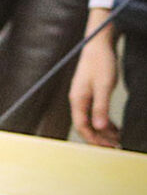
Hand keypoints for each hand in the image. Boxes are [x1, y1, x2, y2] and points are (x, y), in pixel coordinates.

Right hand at [69, 10, 119, 146]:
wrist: (98, 44)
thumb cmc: (100, 63)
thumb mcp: (103, 86)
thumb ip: (101, 107)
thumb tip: (100, 127)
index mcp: (78, 99)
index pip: (82, 126)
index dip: (94, 140)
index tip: (107, 149)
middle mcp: (78, 100)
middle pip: (85, 125)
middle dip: (99, 138)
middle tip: (115, 148)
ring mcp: (84, 96)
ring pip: (91, 120)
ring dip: (103, 131)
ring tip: (117, 140)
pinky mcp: (90, 93)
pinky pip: (95, 113)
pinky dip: (105, 122)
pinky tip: (115, 127)